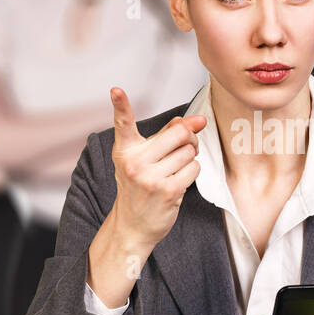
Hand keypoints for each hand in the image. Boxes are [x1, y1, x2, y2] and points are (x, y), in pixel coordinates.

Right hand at [109, 86, 205, 248]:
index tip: (116, 90)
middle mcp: (134, 162)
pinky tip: (178, 181)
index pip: (123, 124)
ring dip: (189, 158)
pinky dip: (192, 172)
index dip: (120, 105)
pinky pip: (194, 168)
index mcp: (125, 150)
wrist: (133, 224)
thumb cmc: (141, 185)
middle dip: (188, 138)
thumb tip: (198, 120)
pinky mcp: (167, 190)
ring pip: (189, 151)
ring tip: (174, 169)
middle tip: (182, 148)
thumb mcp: (145, 158)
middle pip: (178, 133)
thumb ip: (169, 134)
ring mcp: (150, 177)